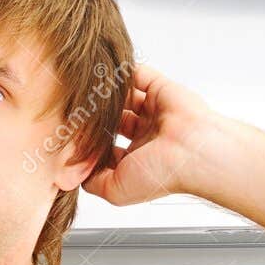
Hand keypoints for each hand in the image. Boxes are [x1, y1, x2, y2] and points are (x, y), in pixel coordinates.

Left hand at [81, 63, 214, 206]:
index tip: (70, 140)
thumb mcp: (117, 191)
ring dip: (107, 96)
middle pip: (114, 121)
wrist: (193, 152)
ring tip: (86, 93)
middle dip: (96, 119)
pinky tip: (105, 75)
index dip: (90, 145)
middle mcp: (146, 136)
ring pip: (124, 98)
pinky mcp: (161, 89)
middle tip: (73, 113)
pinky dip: (123, 74)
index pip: (108, 149)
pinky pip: (139, 75)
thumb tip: (76, 175)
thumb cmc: (162, 173)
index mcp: (138, 159)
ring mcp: (154, 111)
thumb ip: (94, 183)